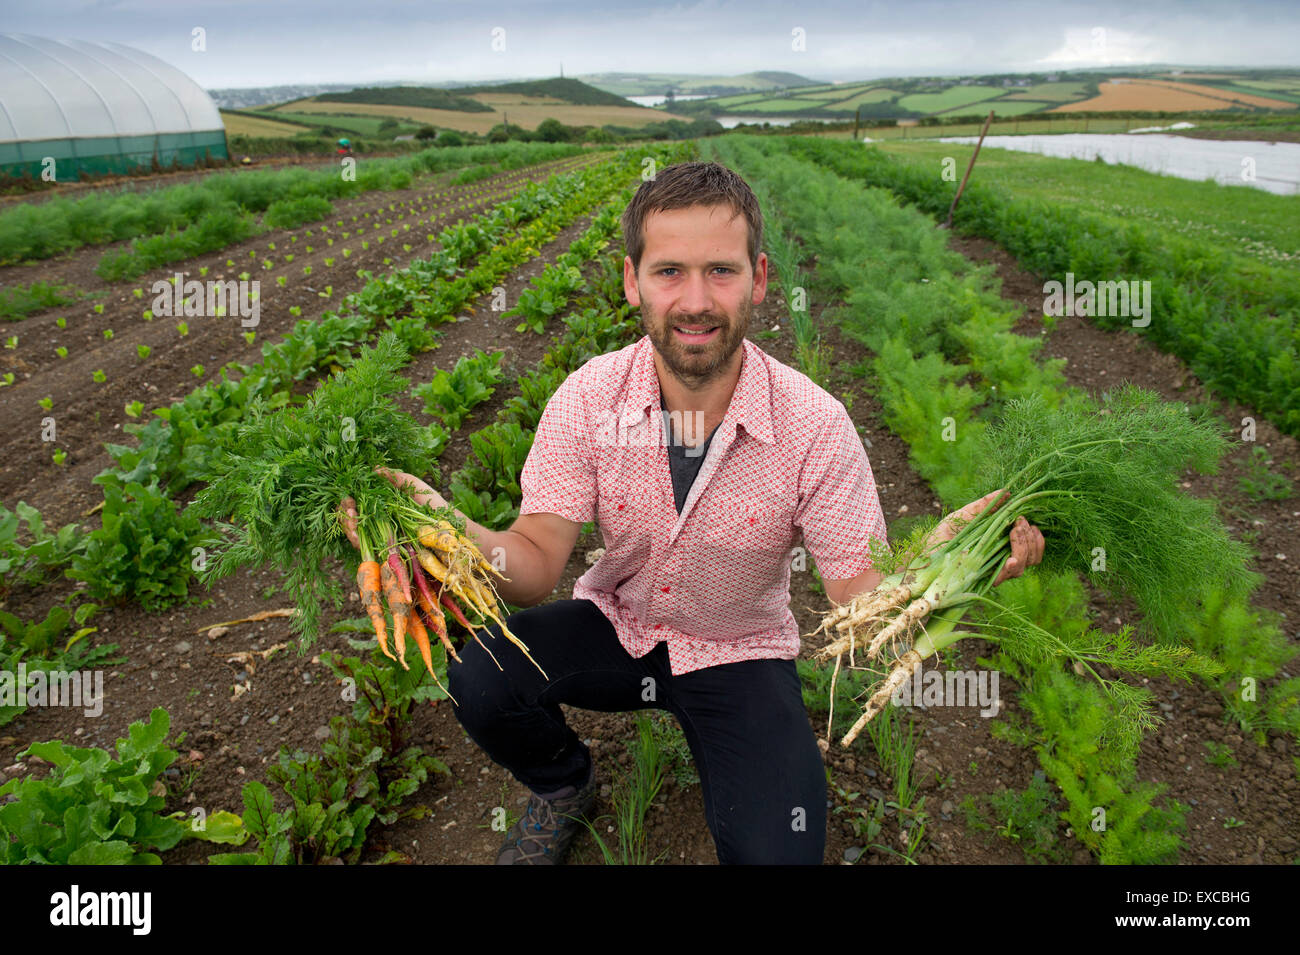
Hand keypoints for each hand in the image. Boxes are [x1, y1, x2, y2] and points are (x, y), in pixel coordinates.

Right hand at [338, 467, 446, 550]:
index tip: (349, 500)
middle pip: (347, 516)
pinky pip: (362, 547)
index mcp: (379, 501)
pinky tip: (359, 537)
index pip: (354, 500)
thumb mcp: (413, 485)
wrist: (448, 526)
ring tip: (354, 526)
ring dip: (347, 528)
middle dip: (344, 515)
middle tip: (351, 515)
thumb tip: (374, 468)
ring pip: (351, 531)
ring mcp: (378, 533)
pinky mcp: (383, 548)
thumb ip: (394, 476)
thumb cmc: (432, 503)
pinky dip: (357, 541)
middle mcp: (375, 517)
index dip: (346, 501)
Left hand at [926, 488, 1044, 586]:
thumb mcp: (964, 515)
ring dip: (1023, 550)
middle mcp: (999, 559)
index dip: (1035, 536)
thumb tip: (1007, 492)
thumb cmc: (941, 534)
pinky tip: (1009, 558)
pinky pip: (1006, 577)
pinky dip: (1012, 566)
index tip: (1023, 519)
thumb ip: (986, 505)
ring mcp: (992, 570)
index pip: (1031, 545)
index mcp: (1000, 544)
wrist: (920, 553)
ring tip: (1013, 534)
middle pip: (1032, 557)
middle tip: (1017, 525)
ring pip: (1022, 567)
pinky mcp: (982, 580)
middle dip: (1030, 539)